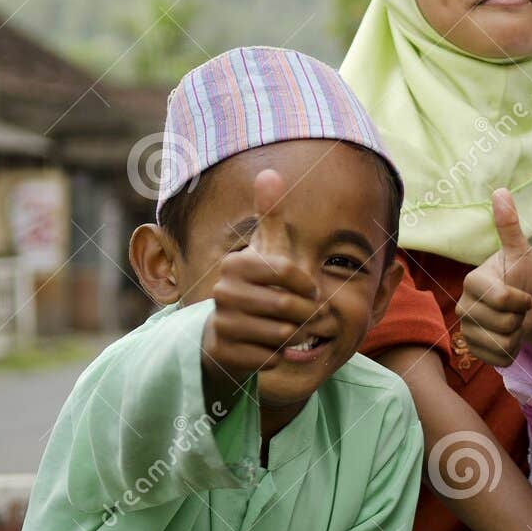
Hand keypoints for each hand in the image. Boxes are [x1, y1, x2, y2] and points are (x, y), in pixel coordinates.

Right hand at [201, 168, 320, 383]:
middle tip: (309, 317)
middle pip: (288, 307)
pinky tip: (270, 348)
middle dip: (307, 315)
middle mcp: (223, 292)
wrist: (228, 334)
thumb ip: (270, 215)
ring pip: (283, 334)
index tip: (309, 290)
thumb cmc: (257, 287)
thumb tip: (269, 173)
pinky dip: (280, 355)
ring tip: (291, 331)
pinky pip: (272, 357)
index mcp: (235, 264)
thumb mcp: (265, 252)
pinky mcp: (225, 354)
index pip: (289, 272)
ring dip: (296, 336)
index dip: (307, 284)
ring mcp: (222, 324)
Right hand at [457, 188, 531, 366]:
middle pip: (504, 324)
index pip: (503, 301)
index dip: (522, 300)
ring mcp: (467, 331)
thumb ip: (510, 225)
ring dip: (518, 334)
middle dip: (520, 318)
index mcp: (473, 282)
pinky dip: (513, 351)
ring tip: (517, 320)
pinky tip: (513, 336)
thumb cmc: (526, 276)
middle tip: (522, 308)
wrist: (530, 303)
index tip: (526, 293)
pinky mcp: (475, 352)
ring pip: (502, 343)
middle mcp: (462, 307)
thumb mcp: (521, 251)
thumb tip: (500, 191)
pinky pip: (499, 359)